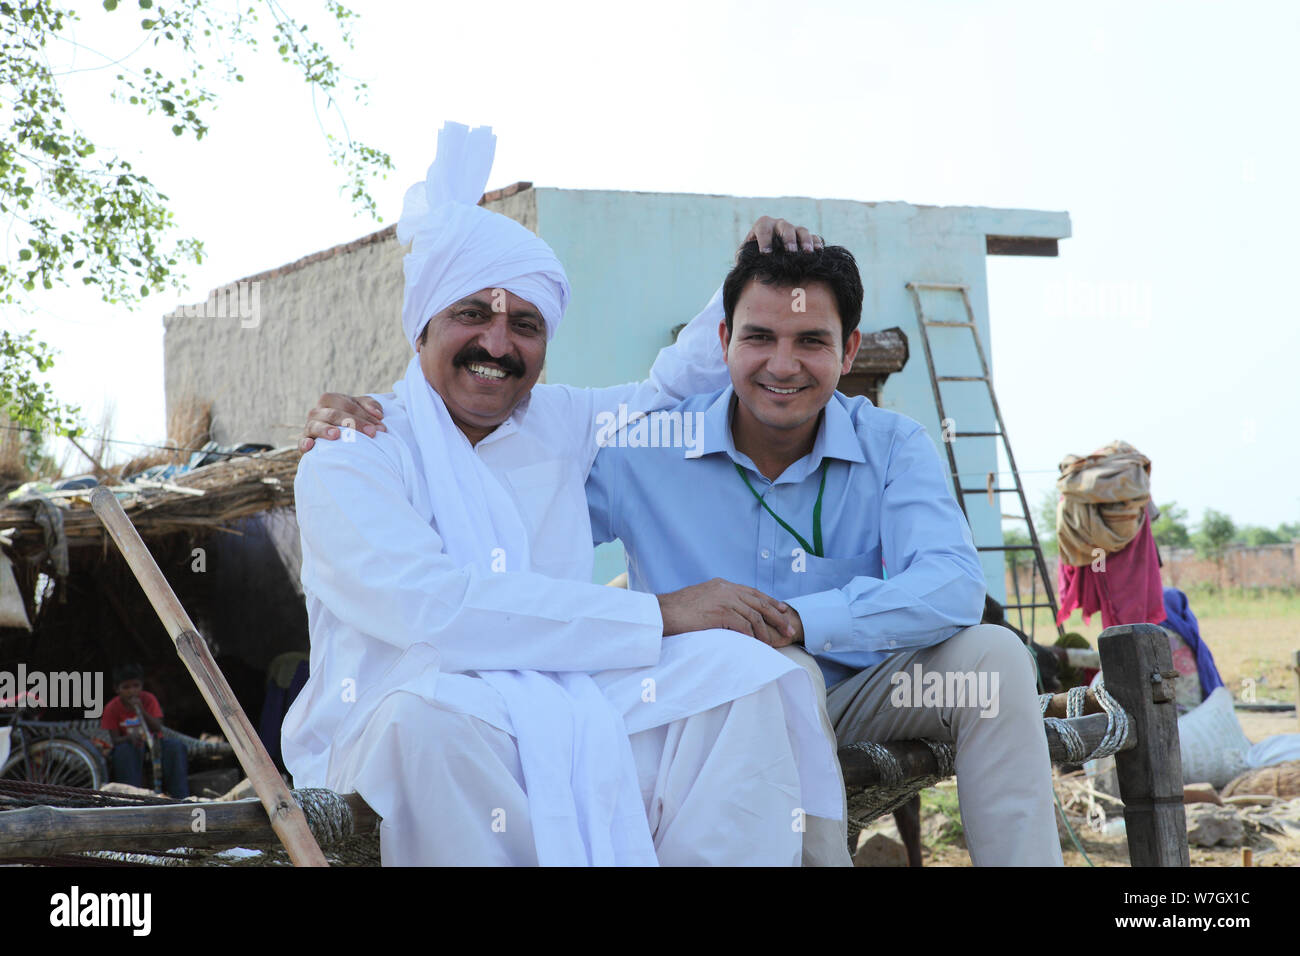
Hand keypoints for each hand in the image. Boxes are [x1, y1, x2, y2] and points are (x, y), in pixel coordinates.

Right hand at [300, 393, 386, 451]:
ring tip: (336, 435)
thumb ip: (370, 406)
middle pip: (334, 414)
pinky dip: (304, 443)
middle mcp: (318, 411)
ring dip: (326, 430)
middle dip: (354, 423)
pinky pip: (302, 441)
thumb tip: (379, 414)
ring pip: (316, 425)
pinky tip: (310, 445)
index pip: (347, 404)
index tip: (381, 428)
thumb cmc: (349, 420)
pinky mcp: (305, 441)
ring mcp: (310, 426)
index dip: (364, 415)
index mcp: (330, 400)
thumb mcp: (360, 409)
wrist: (333, 439)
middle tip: (372, 433)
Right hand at [657, 578, 801, 647]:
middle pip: (760, 603)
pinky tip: (755, 644)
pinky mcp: (720, 613)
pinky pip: (743, 625)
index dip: (770, 602)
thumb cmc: (678, 609)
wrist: (663, 611)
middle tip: (789, 629)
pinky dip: (752, 636)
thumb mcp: (702, 598)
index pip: (753, 592)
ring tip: (773, 643)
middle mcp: (726, 589)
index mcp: (723, 585)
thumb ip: (718, 600)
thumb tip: (729, 611)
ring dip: (766, 631)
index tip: (783, 610)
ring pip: (754, 616)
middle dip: (777, 617)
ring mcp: (723, 600)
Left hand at [744, 216, 824, 254]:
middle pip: (785, 227)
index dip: (764, 240)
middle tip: (790, 251)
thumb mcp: (745, 257)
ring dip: (804, 240)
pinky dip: (816, 242)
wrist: (764, 258)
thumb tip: (749, 270)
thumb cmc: (752, 258)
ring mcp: (793, 230)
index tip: (765, 254)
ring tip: (807, 252)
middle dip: (787, 239)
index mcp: (762, 226)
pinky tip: (818, 251)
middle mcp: (778, 225)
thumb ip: (745, 260)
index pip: (763, 228)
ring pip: (801, 230)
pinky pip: (813, 237)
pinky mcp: (805, 238)